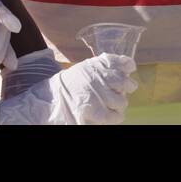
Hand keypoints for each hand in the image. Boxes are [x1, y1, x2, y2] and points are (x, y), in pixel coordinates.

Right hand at [0, 54, 137, 124]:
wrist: (50, 99)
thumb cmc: (71, 82)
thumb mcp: (88, 66)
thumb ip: (108, 62)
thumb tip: (130, 65)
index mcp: (97, 66)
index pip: (122, 67)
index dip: (128, 73)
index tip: (129, 76)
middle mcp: (98, 79)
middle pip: (124, 85)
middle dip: (126, 90)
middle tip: (121, 94)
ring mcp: (94, 97)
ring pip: (120, 102)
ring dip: (121, 105)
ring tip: (116, 107)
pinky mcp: (89, 113)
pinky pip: (110, 118)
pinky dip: (115, 118)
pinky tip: (113, 117)